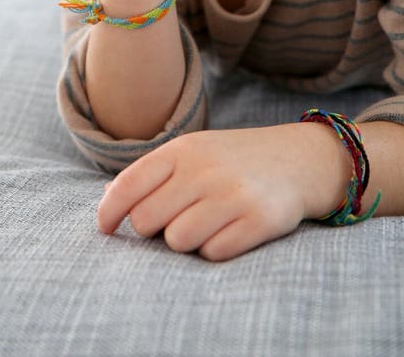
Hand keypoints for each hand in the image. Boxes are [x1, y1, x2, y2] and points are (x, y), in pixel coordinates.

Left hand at [97, 124, 350, 261]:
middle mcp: (204, 169)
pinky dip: (214, 248)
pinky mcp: (259, 220)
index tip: (105, 229)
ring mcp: (232, 194)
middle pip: (146, 220)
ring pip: (177, 240)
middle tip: (172, 220)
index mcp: (182, 150)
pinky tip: (228, 230)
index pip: (128, 185)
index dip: (109, 212)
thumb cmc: (232, 160)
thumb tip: (107, 200)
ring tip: (205, 223)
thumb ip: (152, 175)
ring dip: (185, 240)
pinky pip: (212, 253)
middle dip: (152, 228)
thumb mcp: (192, 152)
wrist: (298, 159)